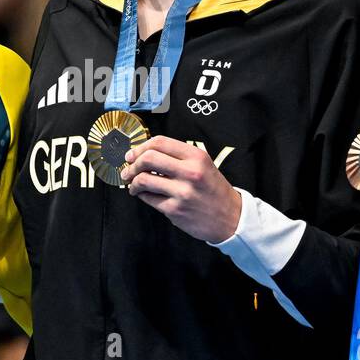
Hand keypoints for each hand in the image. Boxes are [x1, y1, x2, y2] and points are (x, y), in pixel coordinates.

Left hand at [119, 135, 241, 242]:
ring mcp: (182, 192)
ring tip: (133, 185)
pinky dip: (142, 196)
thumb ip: (178, 157)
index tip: (132, 154)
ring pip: (144, 180)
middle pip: (148, 158)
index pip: (160, 142)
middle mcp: (190, 172)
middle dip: (132, 164)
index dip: (140, 147)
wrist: (231, 217)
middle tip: (129, 169)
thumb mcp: (203, 165)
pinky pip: (149, 199)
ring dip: (133, 182)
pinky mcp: (175, 210)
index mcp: (196, 157)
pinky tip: (145, 195)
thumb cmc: (214, 190)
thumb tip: (145, 154)